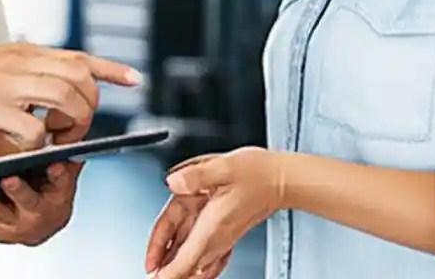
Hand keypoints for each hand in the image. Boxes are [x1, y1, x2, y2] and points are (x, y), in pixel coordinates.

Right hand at [0, 42, 139, 148]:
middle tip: (77, 128)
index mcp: (24, 52)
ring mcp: (9, 83)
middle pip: (81, 77)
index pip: (79, 55)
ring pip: (66, 98)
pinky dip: (42, 143)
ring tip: (59, 139)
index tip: (134, 79)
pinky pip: (35, 128)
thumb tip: (58, 88)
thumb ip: (27, 72)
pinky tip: (32, 148)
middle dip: (90, 106)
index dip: (110, 69)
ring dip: (73, 124)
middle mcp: (22, 61)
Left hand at [0, 160, 81, 245]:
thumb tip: (75, 130)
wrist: (37, 226)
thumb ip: (66, 157)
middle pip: (27, 202)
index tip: (54, 164)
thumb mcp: (62, 178)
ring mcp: (10, 223)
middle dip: (18, 191)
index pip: (60, 186)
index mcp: (55, 198)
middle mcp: (34, 214)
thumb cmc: (47, 193)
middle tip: (8, 178)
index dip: (58, 176)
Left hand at [147, 148, 285, 278]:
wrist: (283, 180)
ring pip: (196, 259)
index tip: (154, 277)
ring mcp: (223, 235)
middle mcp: (217, 235)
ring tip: (163, 272)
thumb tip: (173, 182)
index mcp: (213, 224)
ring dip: (180, 267)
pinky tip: (197, 269)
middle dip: (169, 271)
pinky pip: (210, 255)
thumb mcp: (224, 166)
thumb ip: (196, 175)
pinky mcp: (228, 230)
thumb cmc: (259, 173)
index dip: (168, 273)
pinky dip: (199, 264)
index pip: (185, 259)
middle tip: (151, 276)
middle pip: (187, 261)